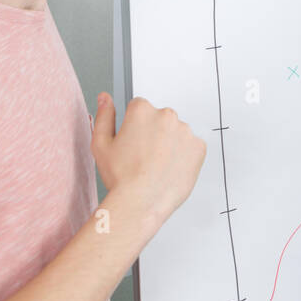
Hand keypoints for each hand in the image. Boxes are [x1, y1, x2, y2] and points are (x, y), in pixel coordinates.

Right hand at [90, 93, 206, 223]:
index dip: (134, 127)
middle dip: (153, 133)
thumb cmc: (121, 177)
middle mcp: (166, 115)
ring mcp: (185, 131)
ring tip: (156, 166)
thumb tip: (106, 98)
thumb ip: (104, 116)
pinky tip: (169, 169)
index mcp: (142, 110)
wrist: (141, 202)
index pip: (139, 108)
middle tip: (143, 157)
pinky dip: (183, 156)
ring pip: (176, 133)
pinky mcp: (199, 147)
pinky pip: (191, 147)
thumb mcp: (101, 144)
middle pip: (160, 119)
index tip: (133, 142)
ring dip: (169, 144)